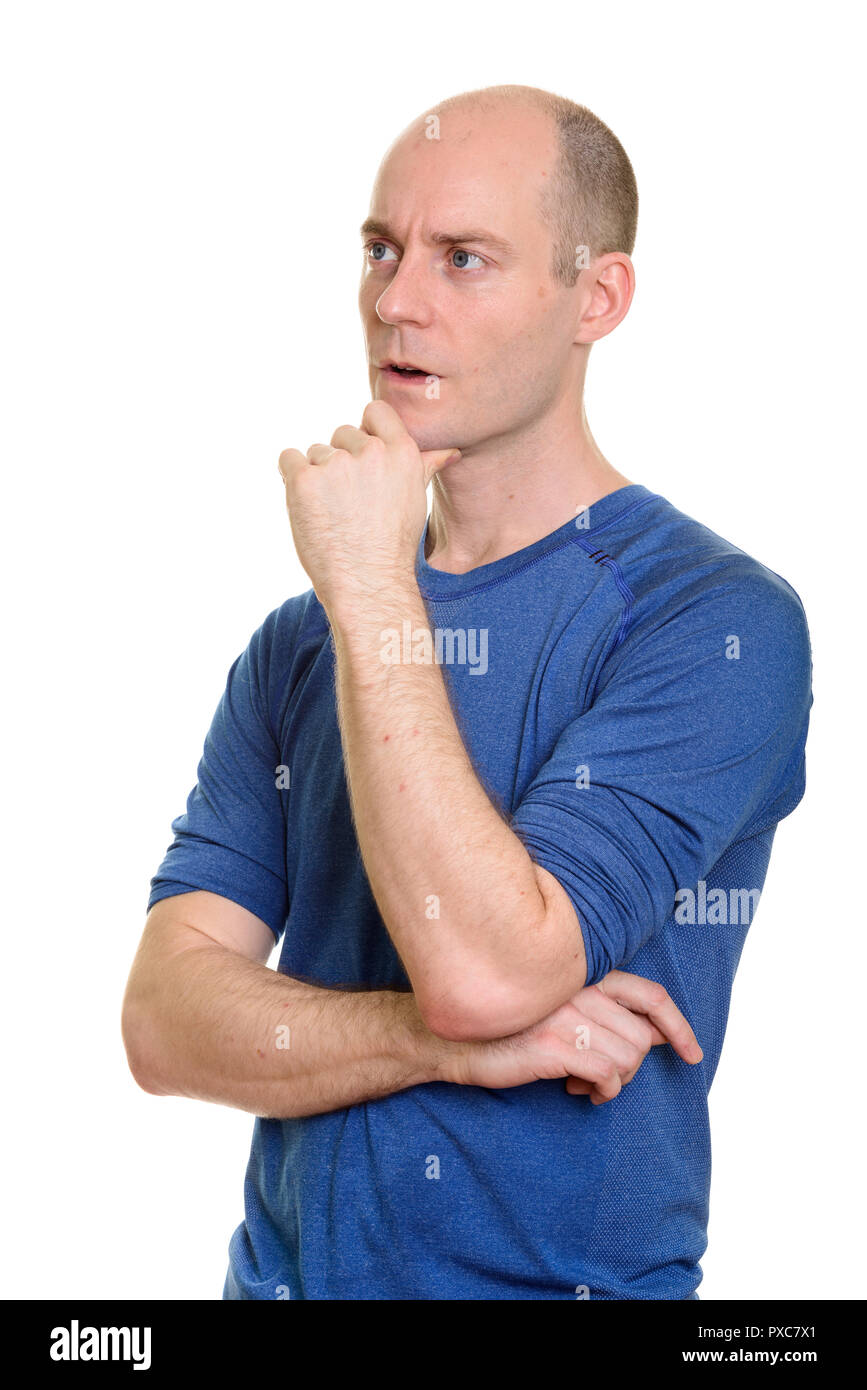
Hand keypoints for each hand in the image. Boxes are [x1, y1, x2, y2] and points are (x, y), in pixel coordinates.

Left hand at [278, 400, 458, 617]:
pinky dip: (291, 478)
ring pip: (315, 452)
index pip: (375, 411)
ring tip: (332, 513)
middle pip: (341, 434)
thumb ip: (425, 467)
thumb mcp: (416, 500)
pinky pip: (288, 459)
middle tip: (348, 503)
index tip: (363, 460)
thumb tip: (450, 451)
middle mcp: (371, 452)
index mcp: (402, 452)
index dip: (365, 432)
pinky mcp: (304, 479)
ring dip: (317, 477)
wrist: (368, 583)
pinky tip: (307, 506)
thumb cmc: (393, 546)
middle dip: (340, 462)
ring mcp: (336, 464)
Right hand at [438, 970, 702, 1103]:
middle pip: (641, 1036)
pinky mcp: (554, 1043)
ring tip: (586, 1083)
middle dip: (632, 1065)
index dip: (678, 1026)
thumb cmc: (502, 1023)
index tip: (692, 1053)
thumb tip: (651, 1034)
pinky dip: (602, 1092)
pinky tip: (578, 1091)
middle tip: (603, 1074)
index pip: (650, 994)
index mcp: (583, 973)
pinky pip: (608, 1075)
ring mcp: (566, 1013)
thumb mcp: (553, 1006)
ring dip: (615, 1081)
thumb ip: (598, 1010)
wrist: (446, 1036)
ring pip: (629, 1057)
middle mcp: (579, 987)